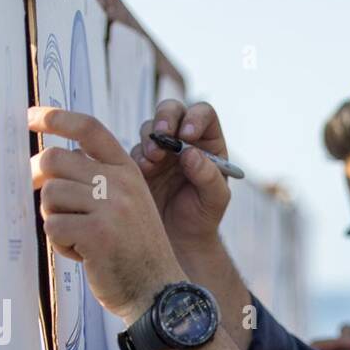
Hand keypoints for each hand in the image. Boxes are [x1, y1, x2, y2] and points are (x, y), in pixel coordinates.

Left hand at [29, 106, 181, 321]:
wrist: (158, 292)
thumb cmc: (134, 251)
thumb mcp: (126, 204)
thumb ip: (97, 179)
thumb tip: (44, 163)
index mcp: (128, 170)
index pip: (89, 127)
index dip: (55, 117)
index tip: (29, 118)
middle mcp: (121, 182)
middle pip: (54, 159)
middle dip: (40, 181)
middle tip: (47, 204)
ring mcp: (110, 207)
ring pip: (50, 195)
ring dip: (54, 219)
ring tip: (77, 237)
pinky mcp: (96, 233)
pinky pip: (53, 227)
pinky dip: (60, 244)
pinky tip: (82, 254)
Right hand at [130, 100, 231, 255]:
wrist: (179, 239)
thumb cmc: (203, 217)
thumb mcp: (215, 200)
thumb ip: (209, 177)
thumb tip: (191, 153)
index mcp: (208, 142)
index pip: (203, 114)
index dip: (195, 117)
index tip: (188, 134)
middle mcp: (183, 139)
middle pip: (172, 110)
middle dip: (165, 117)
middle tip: (162, 134)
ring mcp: (160, 149)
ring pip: (150, 127)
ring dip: (150, 139)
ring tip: (154, 160)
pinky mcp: (139, 162)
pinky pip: (133, 149)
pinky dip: (137, 156)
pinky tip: (144, 171)